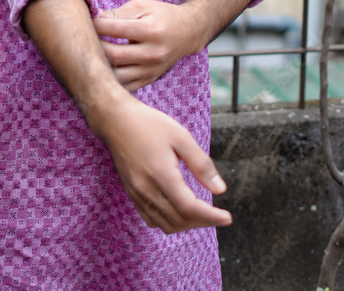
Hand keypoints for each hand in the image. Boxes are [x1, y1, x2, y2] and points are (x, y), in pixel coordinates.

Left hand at [93, 0, 201, 90]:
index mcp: (150, 31)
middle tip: (83, 38)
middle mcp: (152, 53)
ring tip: (90, 54)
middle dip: (94, 45)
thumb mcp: (142, 6)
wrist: (188, 32)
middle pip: (112, 54)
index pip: (114, 29)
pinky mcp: (149, 80)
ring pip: (116, 75)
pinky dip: (110, 79)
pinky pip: (124, 86)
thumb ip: (117, 13)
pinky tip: (102, 68)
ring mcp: (151, 70)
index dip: (95, 24)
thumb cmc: (161, 15)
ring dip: (100, 65)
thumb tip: (92, 17)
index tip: (84, 20)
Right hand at [93, 94, 231, 233]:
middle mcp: (147, 190)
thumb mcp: (180, 136)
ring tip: (202, 214)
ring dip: (186, 224)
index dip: (211, 217)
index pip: (190, 208)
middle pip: (179, 220)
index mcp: (161, 175)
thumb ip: (201, 164)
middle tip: (218, 215)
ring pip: (165, 224)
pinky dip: (169, 222)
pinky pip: (152, 219)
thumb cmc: (149, 124)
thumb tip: (221, 189)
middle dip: (202, 222)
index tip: (228, 218)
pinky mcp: (131, 194)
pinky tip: (179, 210)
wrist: (116, 120)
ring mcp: (137, 194)